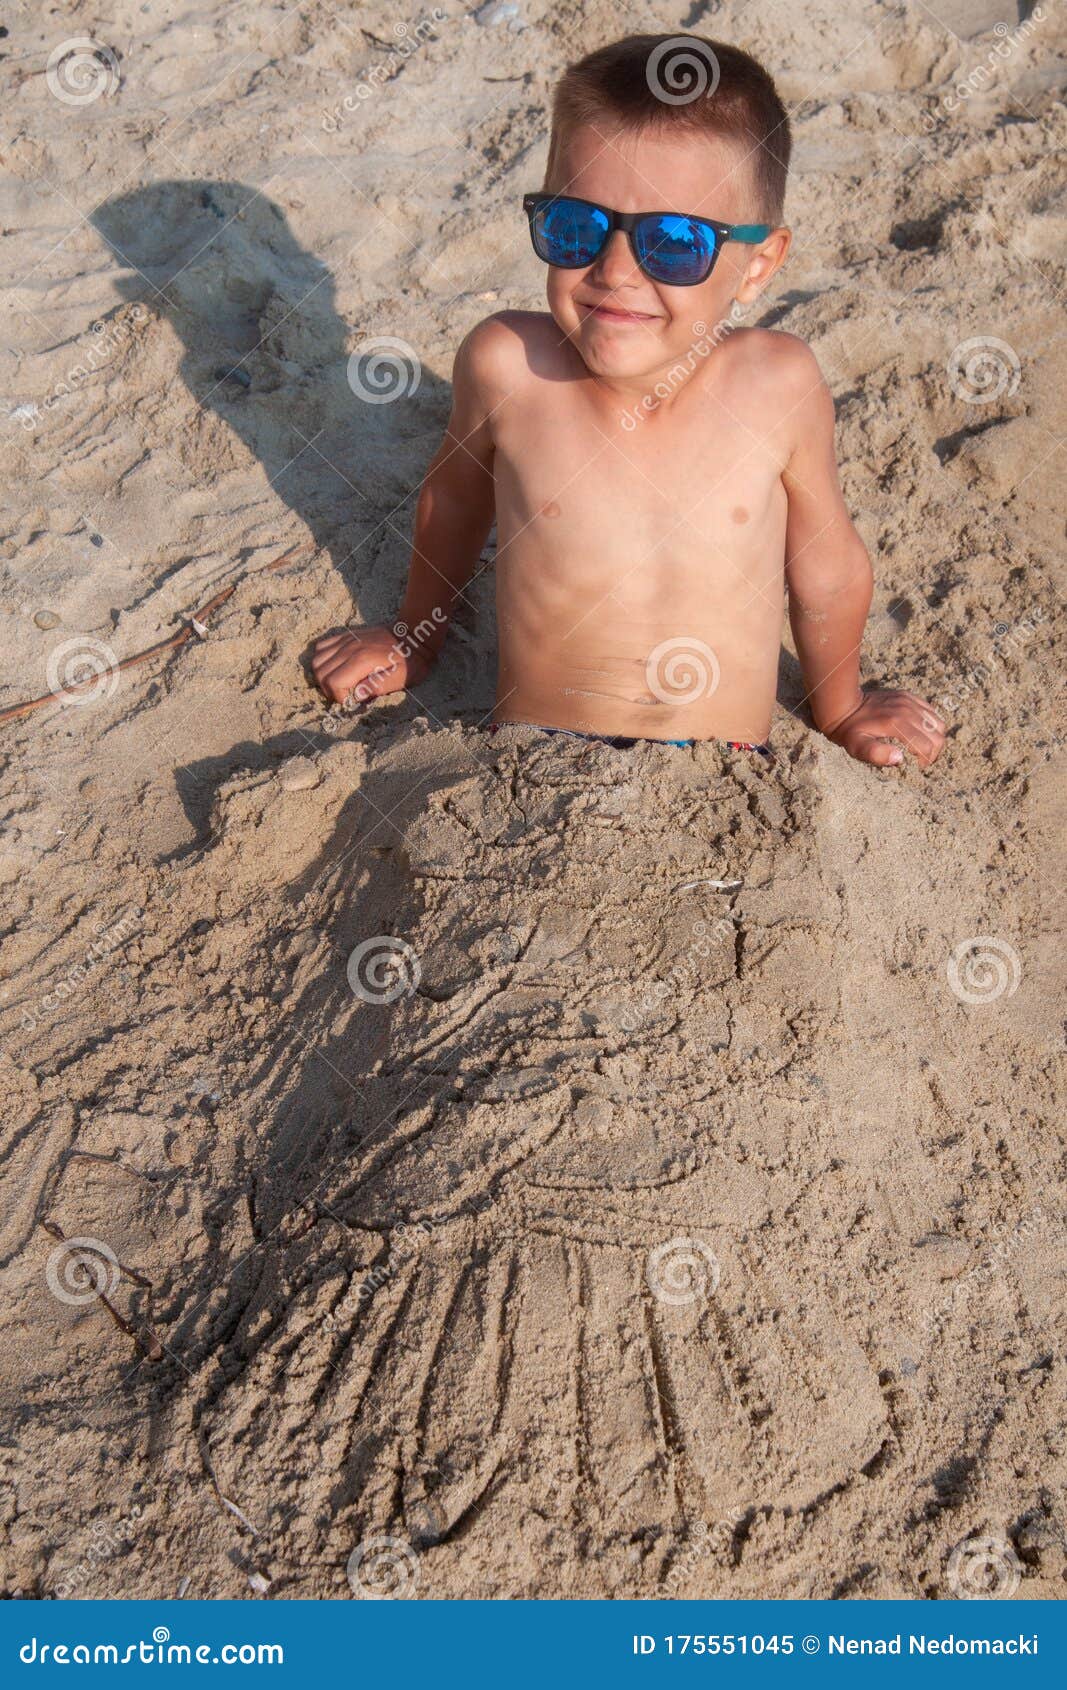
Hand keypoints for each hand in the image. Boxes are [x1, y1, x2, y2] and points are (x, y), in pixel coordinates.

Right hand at [310, 624, 430, 707]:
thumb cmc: (411, 660)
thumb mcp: (402, 678)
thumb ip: (379, 687)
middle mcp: (350, 648)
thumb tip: (358, 695)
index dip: (338, 697)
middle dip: (328, 689)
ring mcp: (346, 640)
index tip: (350, 701)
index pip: (333, 682)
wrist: (414, 635)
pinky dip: (322, 659)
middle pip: (320, 672)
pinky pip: (322, 646)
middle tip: (343, 694)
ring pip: (317, 659)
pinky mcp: (346, 636)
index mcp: (362, 660)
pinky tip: (335, 667)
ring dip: (323, 675)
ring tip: (337, 683)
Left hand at [823, 689, 945, 768]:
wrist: (843, 705)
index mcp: (896, 724)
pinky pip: (931, 711)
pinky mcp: (908, 696)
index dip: (924, 761)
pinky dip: (930, 724)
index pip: (926, 746)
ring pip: (938, 723)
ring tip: (920, 747)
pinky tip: (918, 732)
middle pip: (937, 736)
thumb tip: (900, 757)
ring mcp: (909, 701)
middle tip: (919, 759)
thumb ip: (876, 754)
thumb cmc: (849, 731)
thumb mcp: (857, 747)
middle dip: (932, 752)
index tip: (914, 766)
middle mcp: (907, 710)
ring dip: (934, 738)